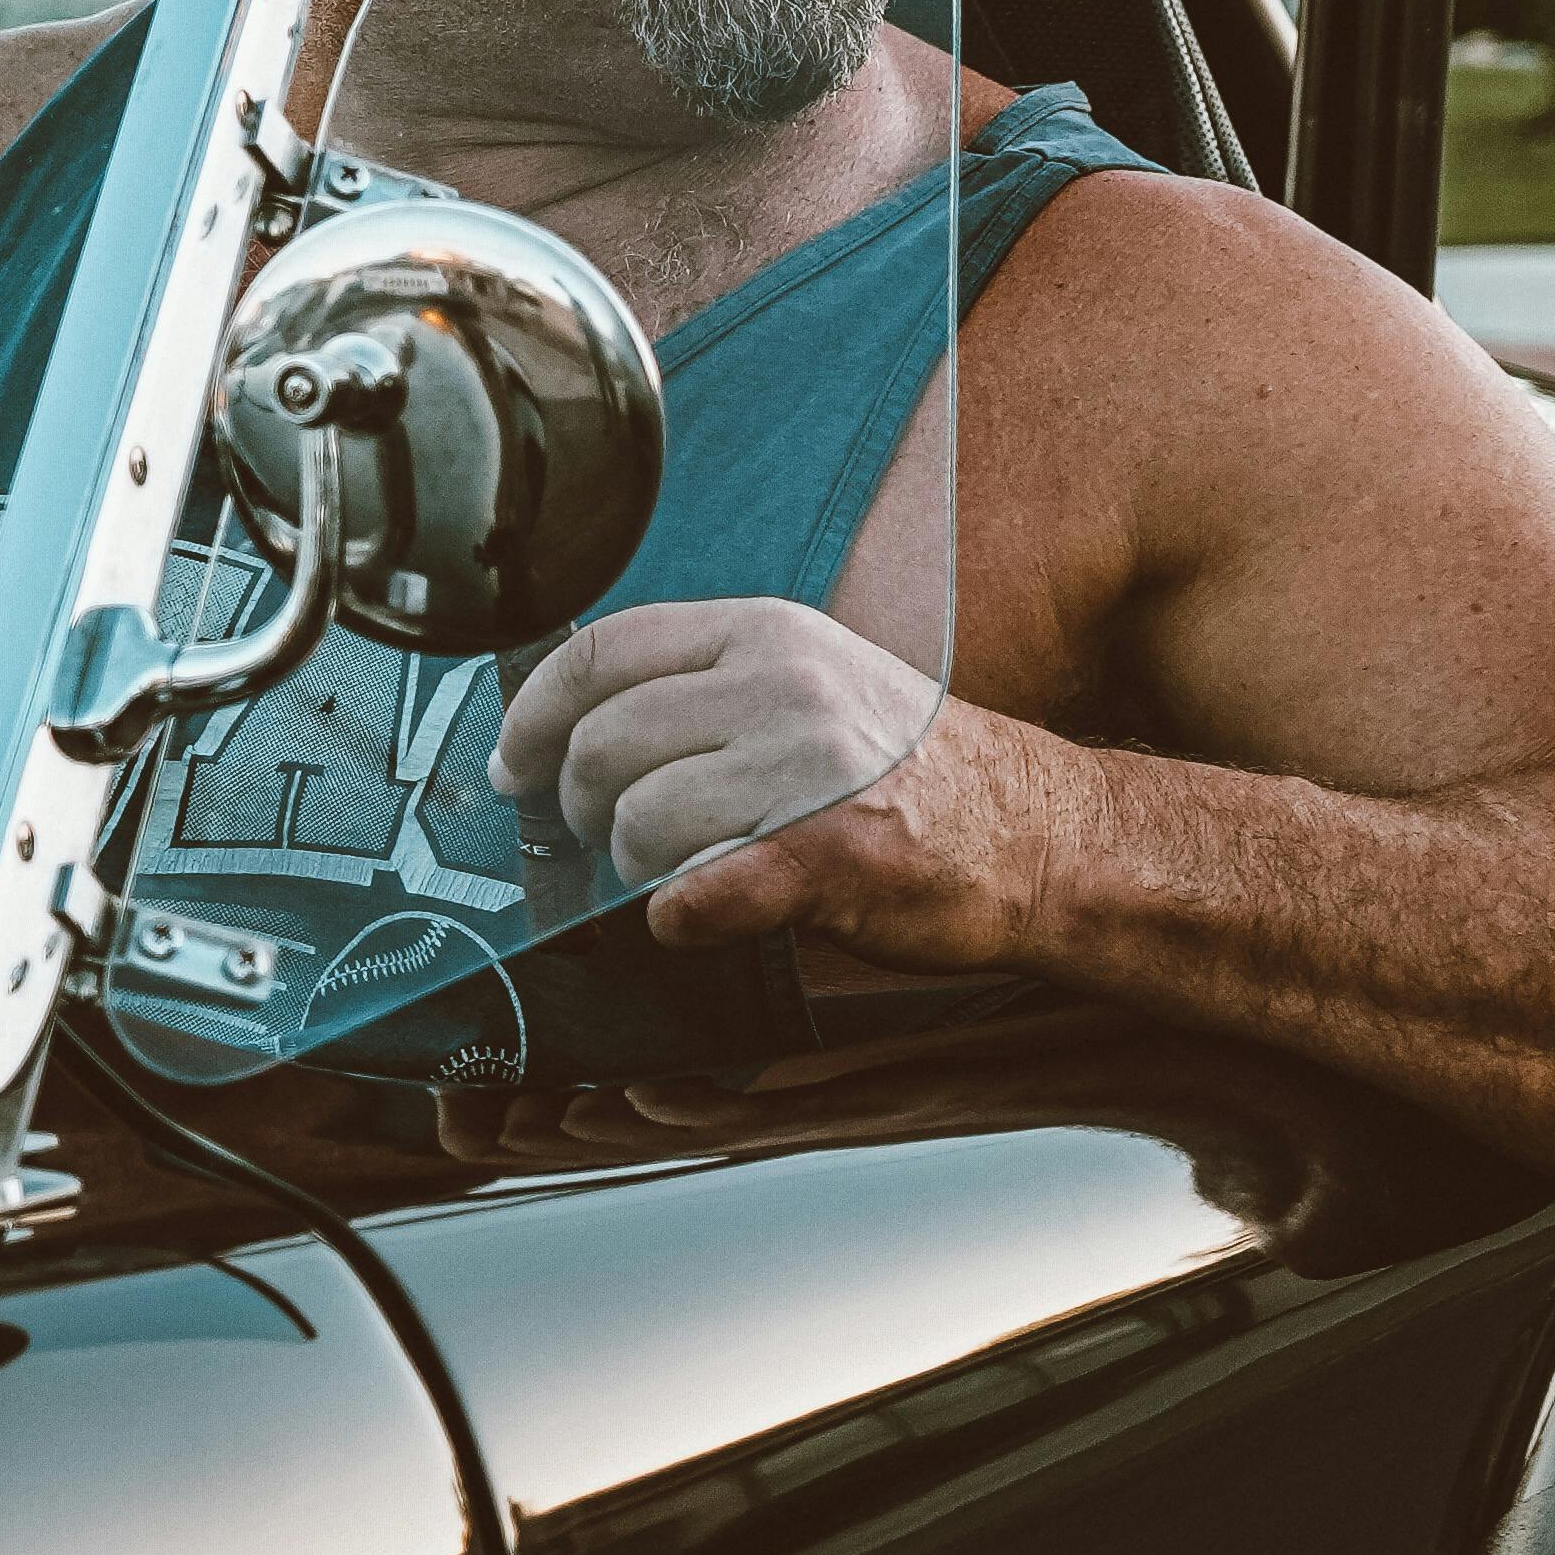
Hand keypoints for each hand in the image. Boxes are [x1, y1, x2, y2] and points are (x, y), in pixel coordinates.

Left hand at [487, 595, 1076, 974]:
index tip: (515, 767)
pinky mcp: (827, 855)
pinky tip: (700, 918)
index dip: (534, 717)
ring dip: (633, 871)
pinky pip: (694, 894)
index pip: (601, 652)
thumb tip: (578, 731)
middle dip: (581, 811)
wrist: (1040, 837)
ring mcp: (807, 769)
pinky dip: (678, 919)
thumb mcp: (815, 684)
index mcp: (768, 634)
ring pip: (637, 823)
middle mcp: (783, 687)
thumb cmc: (919, 775)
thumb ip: (709, 690)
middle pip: (604, 744)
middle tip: (606, 845)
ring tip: (678, 879)